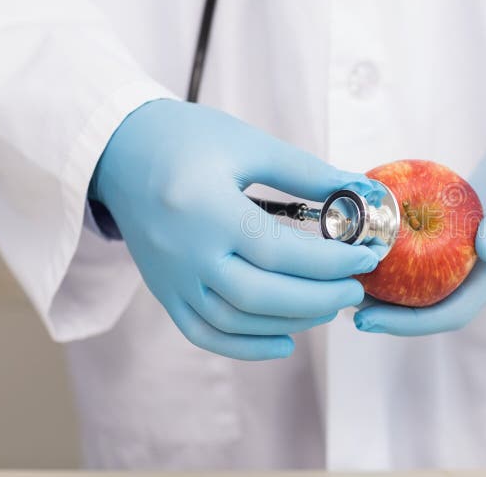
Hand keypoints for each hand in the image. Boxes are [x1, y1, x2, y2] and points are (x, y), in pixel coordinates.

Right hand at [91, 99, 379, 358]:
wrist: (120, 151)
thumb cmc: (186, 139)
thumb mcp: (248, 145)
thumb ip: (305, 172)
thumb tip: (358, 190)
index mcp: (208, 210)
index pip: (281, 251)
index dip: (331, 262)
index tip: (366, 258)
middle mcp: (186, 253)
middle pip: (261, 296)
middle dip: (319, 297)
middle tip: (356, 288)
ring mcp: (172, 280)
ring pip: (236, 321)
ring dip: (291, 322)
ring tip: (329, 306)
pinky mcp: (165, 293)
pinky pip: (205, 334)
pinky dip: (246, 347)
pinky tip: (285, 342)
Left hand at [353, 99, 485, 335]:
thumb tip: (485, 251)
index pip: (451, 311)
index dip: (408, 324)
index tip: (365, 320)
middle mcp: (477, 259)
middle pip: (427, 298)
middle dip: (384, 306)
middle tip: (338, 293)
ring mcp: (465, 240)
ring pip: (420, 271)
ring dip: (384, 277)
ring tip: (341, 267)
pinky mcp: (456, 218)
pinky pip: (419, 237)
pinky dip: (392, 239)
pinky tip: (363, 227)